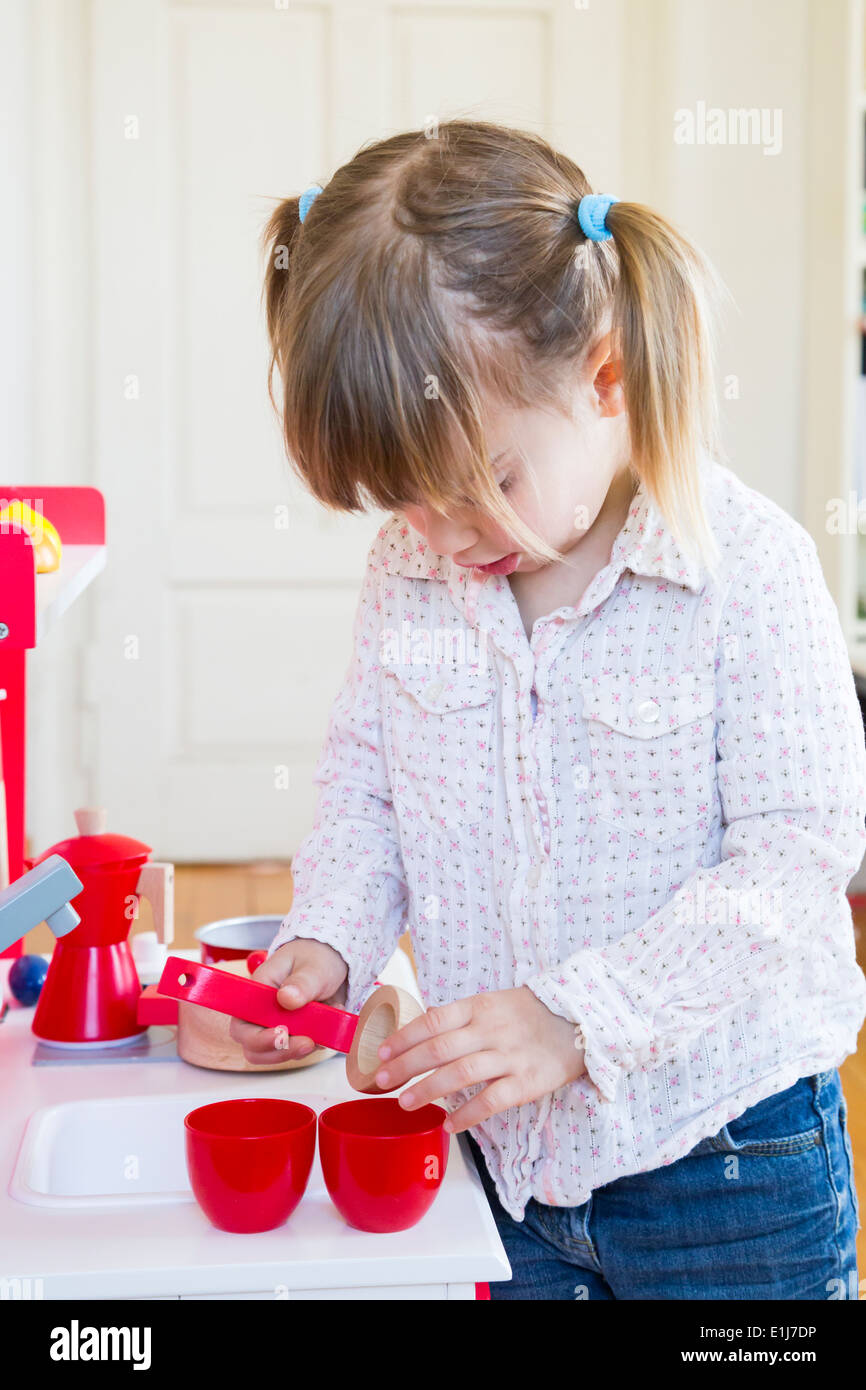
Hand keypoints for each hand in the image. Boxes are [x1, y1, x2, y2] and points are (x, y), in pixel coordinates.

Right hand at [228, 938, 348, 1064]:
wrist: (335, 960)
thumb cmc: (316, 957)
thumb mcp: (314, 966)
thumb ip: (301, 982)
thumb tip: (286, 998)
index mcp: (258, 992)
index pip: (242, 1024)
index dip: (257, 1037)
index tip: (282, 1034)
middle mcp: (263, 1012)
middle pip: (254, 1046)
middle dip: (279, 1051)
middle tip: (307, 1043)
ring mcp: (279, 1025)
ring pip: (276, 1053)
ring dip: (298, 1051)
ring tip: (322, 1035)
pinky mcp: (298, 1033)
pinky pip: (301, 1049)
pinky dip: (318, 1043)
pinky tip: (332, 1024)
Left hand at [372, 986, 586, 1133]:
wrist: (582, 1021)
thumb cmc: (532, 1014)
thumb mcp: (495, 1002)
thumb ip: (462, 1016)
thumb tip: (425, 1024)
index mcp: (480, 1007)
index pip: (433, 1020)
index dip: (404, 1037)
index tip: (381, 1052)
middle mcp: (491, 1030)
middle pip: (440, 1047)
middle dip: (406, 1065)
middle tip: (381, 1081)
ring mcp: (510, 1056)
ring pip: (461, 1073)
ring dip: (428, 1089)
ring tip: (406, 1104)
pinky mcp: (527, 1081)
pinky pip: (492, 1100)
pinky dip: (468, 1114)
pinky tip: (449, 1124)